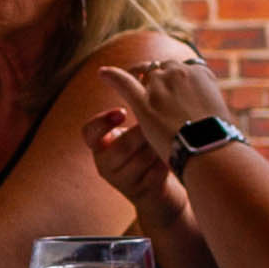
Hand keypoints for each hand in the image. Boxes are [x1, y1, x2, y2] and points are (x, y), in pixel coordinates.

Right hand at [82, 104, 187, 227]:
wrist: (158, 188)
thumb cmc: (148, 149)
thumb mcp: (137, 129)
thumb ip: (136, 107)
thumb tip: (143, 74)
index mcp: (100, 146)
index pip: (89, 132)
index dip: (103, 122)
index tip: (122, 111)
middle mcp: (105, 165)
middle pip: (121, 146)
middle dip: (144, 133)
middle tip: (162, 122)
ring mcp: (123, 182)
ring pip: (142, 159)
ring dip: (160, 144)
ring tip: (174, 135)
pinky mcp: (142, 193)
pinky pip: (156, 172)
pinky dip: (169, 159)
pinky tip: (179, 152)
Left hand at [97, 60, 237, 150]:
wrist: (211, 150)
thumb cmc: (220, 141)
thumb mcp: (222, 119)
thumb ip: (210, 111)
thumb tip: (212, 120)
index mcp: (202, 74)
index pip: (184, 68)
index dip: (176, 77)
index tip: (174, 86)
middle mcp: (180, 73)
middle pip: (162, 67)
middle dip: (156, 76)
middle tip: (150, 86)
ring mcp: (161, 86)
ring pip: (145, 74)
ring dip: (139, 79)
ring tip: (128, 80)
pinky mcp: (145, 103)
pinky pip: (124, 83)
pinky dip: (112, 77)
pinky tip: (102, 74)